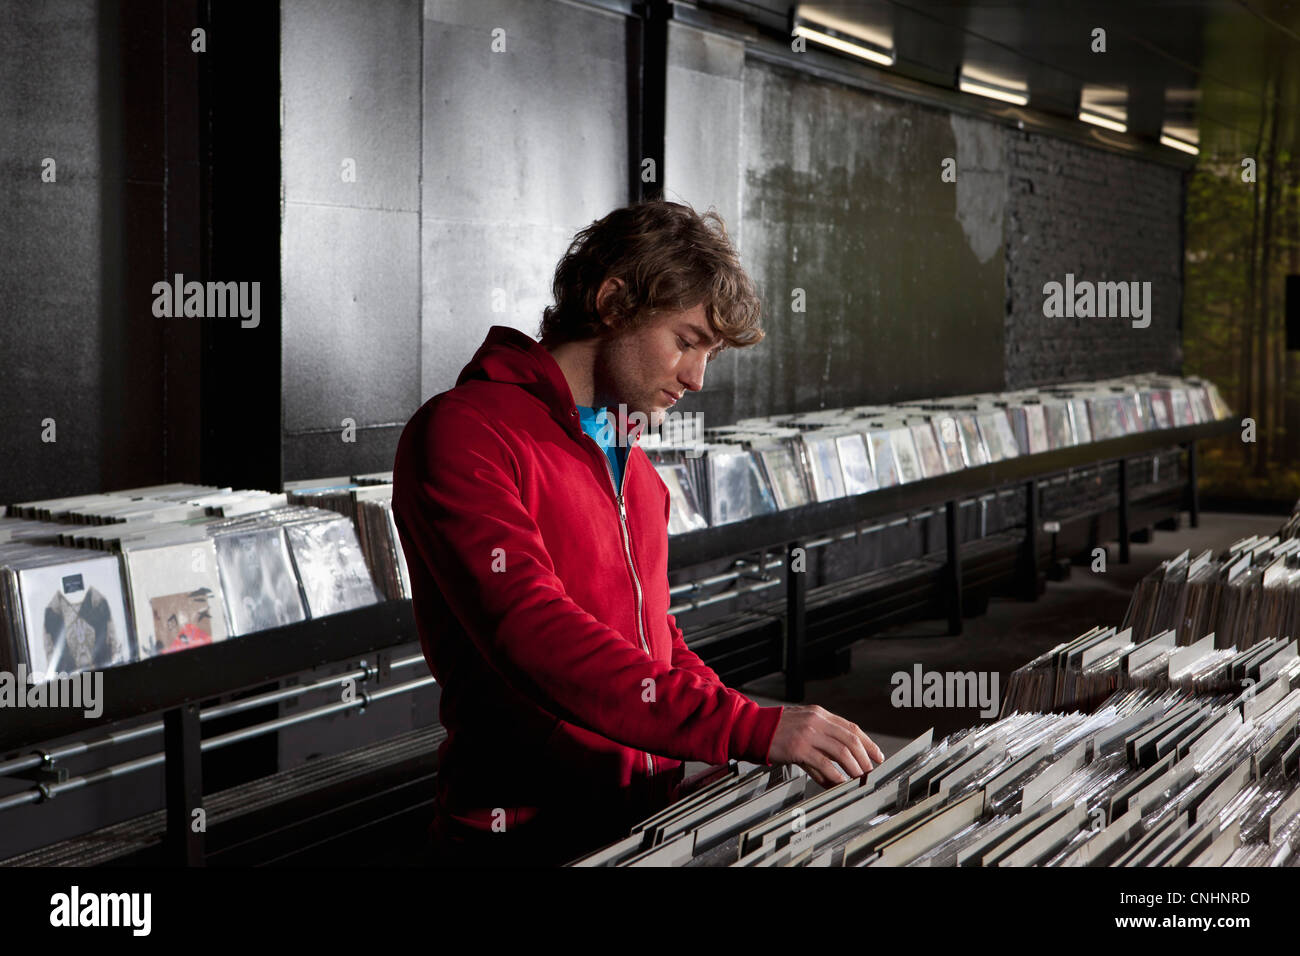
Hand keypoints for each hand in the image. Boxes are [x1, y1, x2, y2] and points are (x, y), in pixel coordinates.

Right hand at [766, 704, 884, 787]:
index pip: (852, 728)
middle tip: (870, 771)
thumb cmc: (777, 730)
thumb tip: (841, 760)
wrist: (752, 728)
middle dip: (864, 758)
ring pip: (841, 752)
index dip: (868, 743)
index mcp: (820, 714)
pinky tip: (840, 782)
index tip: (877, 756)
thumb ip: (822, 737)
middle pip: (850, 740)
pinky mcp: (798, 748)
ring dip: (853, 768)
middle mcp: (816, 721)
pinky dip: (835, 775)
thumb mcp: (803, 724)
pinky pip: (823, 764)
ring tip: (858, 778)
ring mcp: (808, 734)